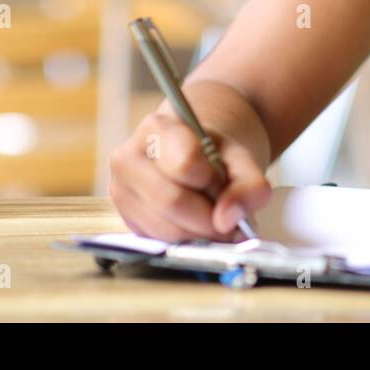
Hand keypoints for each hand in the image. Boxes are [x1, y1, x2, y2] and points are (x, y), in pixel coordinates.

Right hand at [108, 110, 271, 241]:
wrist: (191, 156)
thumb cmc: (212, 154)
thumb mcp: (240, 158)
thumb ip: (248, 184)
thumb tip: (228, 220)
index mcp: (156, 128)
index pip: (185, 163)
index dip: (213, 182)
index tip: (224, 183)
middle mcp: (128, 158)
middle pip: (172, 200)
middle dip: (209, 218)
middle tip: (230, 220)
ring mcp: (120, 191)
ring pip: (164, 228)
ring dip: (200, 234)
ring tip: (215, 222)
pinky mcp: (125, 219)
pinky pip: (158, 242)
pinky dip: (186, 242)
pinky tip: (197, 228)